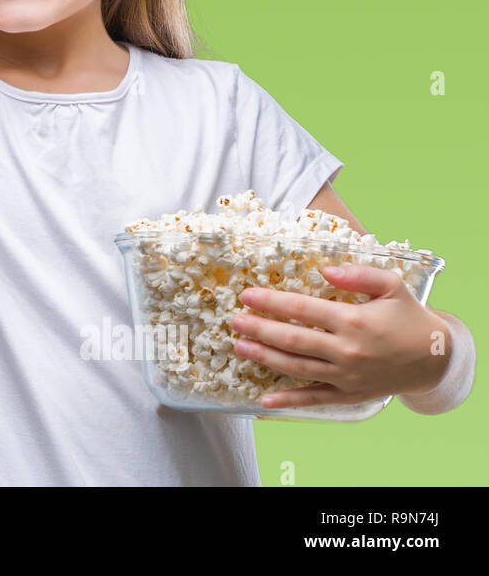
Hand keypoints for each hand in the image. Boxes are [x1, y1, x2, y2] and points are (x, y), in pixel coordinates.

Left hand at [228, 264, 451, 408]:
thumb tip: (325, 271)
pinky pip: (315, 398)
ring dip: (265, 358)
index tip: (247, 295)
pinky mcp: (349, 395)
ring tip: (240, 347)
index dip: (271, 302)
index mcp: (353, 321)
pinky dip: (289, 400)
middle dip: (259, 330)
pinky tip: (265, 400)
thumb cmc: (410, 317)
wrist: (436, 358)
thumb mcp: (392, 286)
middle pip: (293, 340)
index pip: (302, 310)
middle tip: (234, 321)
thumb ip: (359, 275)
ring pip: (297, 368)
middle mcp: (347, 350)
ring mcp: (346, 376)